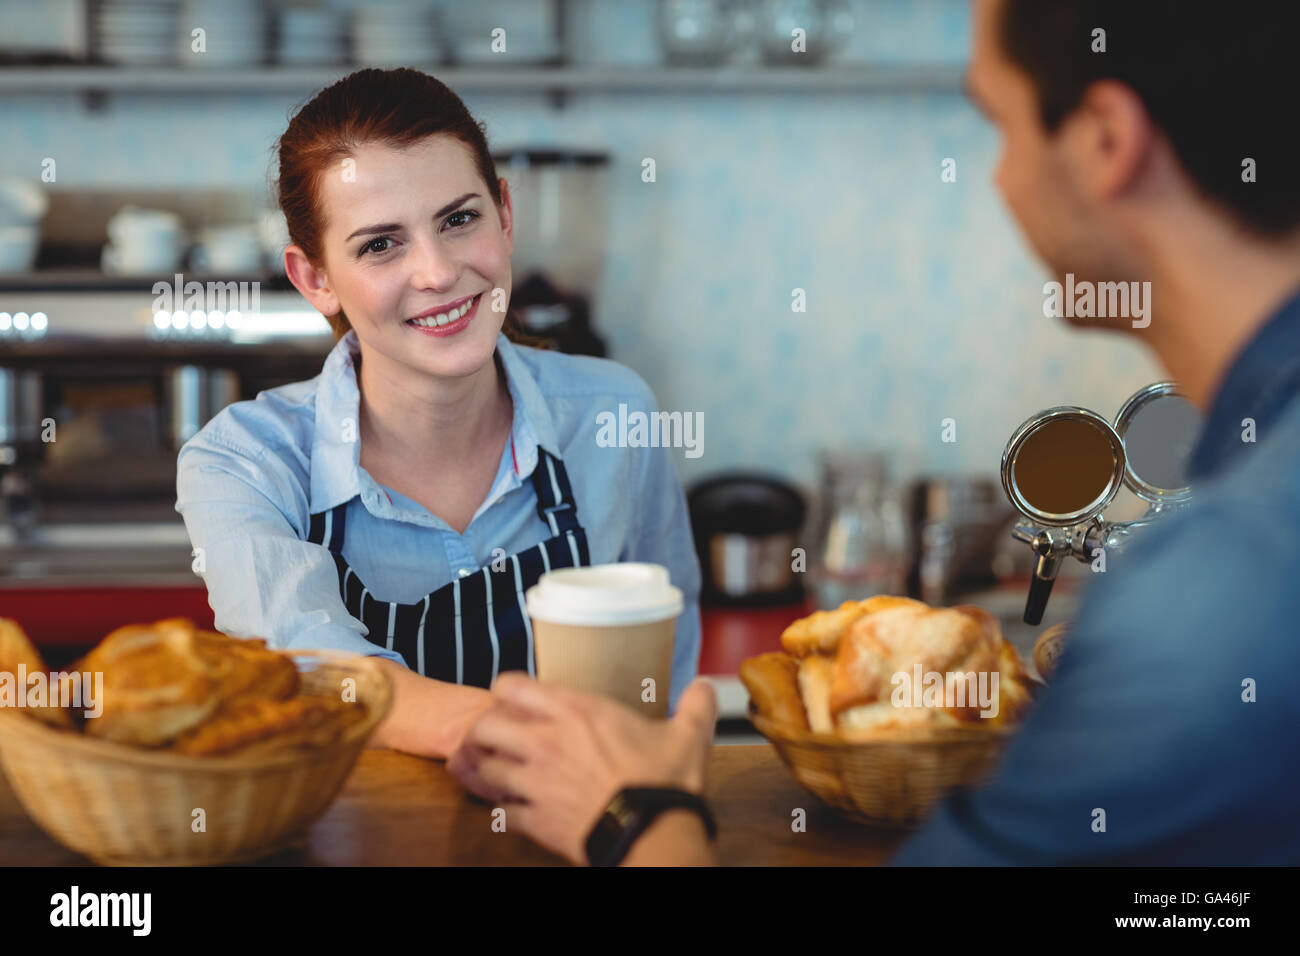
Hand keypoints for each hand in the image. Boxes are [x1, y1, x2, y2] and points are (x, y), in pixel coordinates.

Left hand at [447, 674, 717, 864]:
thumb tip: (706, 688)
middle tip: (498, 737)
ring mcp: (536, 782)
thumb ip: (695, 706)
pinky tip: (517, 809)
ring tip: (503, 773)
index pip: (512, 685)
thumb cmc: (663, 782)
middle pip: (483, 726)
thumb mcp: (687, 736)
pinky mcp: (535, 820)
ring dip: (489, 771)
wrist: (652, 833)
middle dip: (484, 731)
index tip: (513, 698)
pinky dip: (504, 811)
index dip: (506, 691)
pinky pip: (500, 813)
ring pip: (484, 770)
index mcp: (576, 712)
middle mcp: (546, 742)